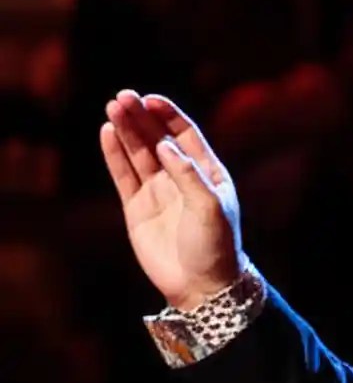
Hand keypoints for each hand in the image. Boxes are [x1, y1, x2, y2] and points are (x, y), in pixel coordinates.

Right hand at [100, 90, 243, 310]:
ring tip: (112, 107)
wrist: (201, 285)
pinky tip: (107, 133)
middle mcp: (182, 177)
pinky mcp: (137, 209)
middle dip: (142, 117)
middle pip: (158, 139)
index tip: (151, 99)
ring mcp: (158, 192)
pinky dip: (115, 155)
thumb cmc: (216, 246)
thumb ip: (188, 176)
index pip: (186, 135)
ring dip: (126, 131)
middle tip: (122, 96)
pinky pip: (124, 176)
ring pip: (138, 154)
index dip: (168, 116)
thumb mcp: (210, 208)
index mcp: (208, 172)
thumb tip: (165, 146)